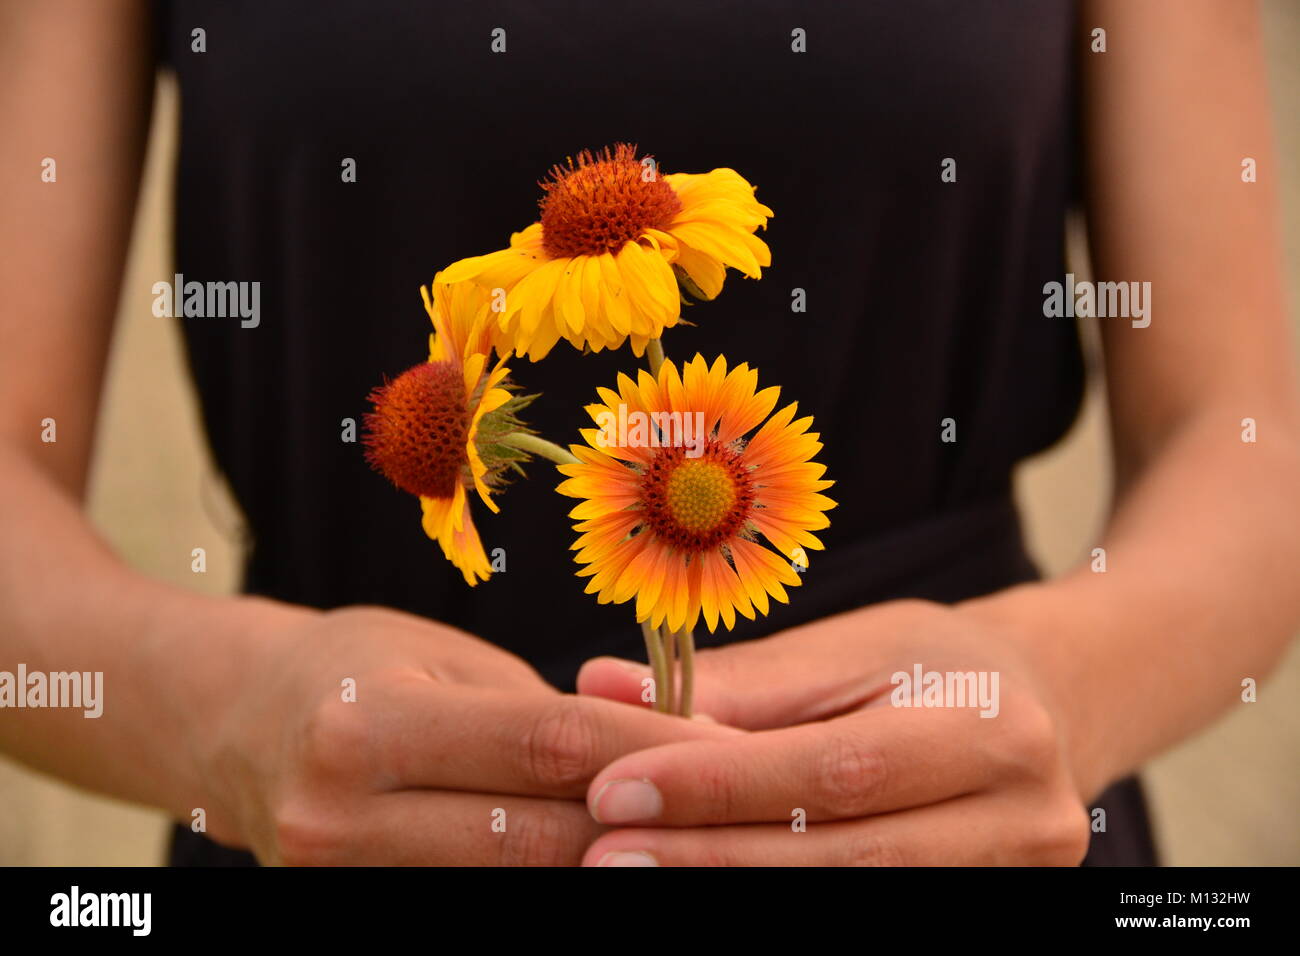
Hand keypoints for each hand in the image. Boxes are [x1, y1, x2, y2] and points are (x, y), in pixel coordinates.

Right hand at [190, 602, 736, 864]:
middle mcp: (342, 816)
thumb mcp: (442, 658)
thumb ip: (537, 714)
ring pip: (513, 887)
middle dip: (650, 824)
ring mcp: (339, 881)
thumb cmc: (353, 667)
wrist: (237, 724)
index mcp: (366, 725)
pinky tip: (611, 857)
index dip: (651, 751)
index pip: (543, 744)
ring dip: (612, 861)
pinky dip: (550, 880)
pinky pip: (475, 901)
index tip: (733, 748)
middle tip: (739, 811)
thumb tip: (657, 751)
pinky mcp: (348, 909)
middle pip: (538, 839)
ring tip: (692, 840)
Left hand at [575, 600, 1091, 864]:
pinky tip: (703, 887)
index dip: (719, 784)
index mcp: (992, 729)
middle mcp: (1022, 820)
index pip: (837, 769)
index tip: (613, 788)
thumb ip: (729, 683)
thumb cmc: (928, 667)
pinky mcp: (992, 912)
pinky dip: (781, 907)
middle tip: (606, 858)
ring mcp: (1016, 881)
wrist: (1040, 711)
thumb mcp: (843, 652)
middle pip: (848, 858)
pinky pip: (871, 916)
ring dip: (734, 892)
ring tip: (634, 876)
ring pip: (858, 901)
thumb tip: (601, 687)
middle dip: (712, 860)